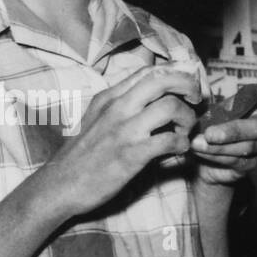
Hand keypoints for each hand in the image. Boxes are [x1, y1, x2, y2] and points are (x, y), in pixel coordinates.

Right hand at [47, 65, 201, 217]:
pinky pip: (169, 140)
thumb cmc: (81, 156)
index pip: (149, 72)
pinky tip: (180, 150)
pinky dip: (182, 144)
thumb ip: (121, 107)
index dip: (175, 75)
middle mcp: (117, 108)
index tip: (187, 88)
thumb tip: (151, 101)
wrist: (60, 185)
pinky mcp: (131, 155)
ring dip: (188, 119)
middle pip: (163, 80)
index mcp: (110, 98)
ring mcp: (124, 130)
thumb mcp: (96, 120)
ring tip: (185, 132)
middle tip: (197, 102)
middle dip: (189, 87)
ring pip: (170, 107)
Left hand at [188, 91, 256, 185]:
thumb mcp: (210, 106)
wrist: (204, 152)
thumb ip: (211, 101)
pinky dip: (214, 155)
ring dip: (218, 146)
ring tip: (195, 143)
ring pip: (246, 147)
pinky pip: (235, 160)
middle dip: (233, 131)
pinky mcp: (251, 164)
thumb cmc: (212, 122)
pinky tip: (199, 151)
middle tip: (209, 134)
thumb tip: (198, 97)